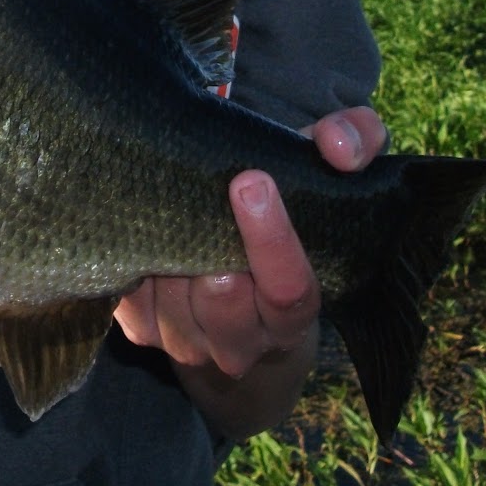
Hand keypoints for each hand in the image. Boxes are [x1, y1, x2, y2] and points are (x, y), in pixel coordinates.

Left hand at [114, 106, 387, 435]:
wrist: (248, 297)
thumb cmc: (289, 220)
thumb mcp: (324, 174)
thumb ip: (354, 141)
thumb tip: (336, 146)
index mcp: (295, 310)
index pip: (289, 290)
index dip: (271, 238)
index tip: (250, 181)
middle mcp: (245, 341)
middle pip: (221, 296)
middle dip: (205, 243)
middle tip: (197, 191)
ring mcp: (192, 344)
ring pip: (172, 299)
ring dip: (168, 251)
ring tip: (173, 210)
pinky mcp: (145, 333)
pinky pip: (131, 297)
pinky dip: (136, 259)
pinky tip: (145, 231)